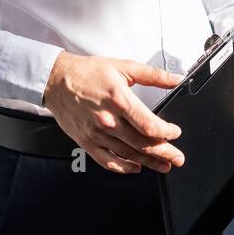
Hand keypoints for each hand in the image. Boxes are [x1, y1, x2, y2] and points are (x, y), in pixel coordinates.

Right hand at [42, 51, 185, 173]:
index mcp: (119, 100)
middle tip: (178, 158)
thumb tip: (175, 79)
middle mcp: (108, 119)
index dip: (167, 132)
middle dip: (165, 153)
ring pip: (128, 154)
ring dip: (149, 162)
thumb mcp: (123, 67)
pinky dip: (123, 167)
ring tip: (163, 165)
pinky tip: (134, 167)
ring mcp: (97, 133)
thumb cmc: (87, 73)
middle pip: (142, 143)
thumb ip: (152, 75)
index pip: (149, 125)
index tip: (174, 133)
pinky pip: (107, 161)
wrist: (56, 80)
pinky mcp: (87, 141)